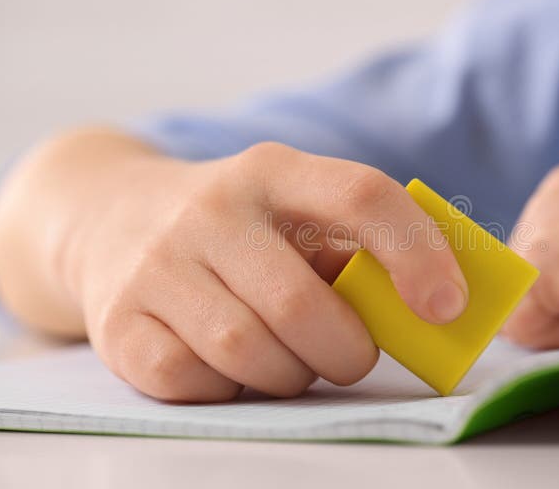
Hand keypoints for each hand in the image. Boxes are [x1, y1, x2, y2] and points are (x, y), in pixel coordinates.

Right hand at [64, 140, 467, 400]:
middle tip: (352, 356)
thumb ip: (356, 247)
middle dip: (346, 352)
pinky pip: (195, 381)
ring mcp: (156, 265)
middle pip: (302, 306)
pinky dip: (230, 388)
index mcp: (273, 170)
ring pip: (248, 351)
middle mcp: (211, 209)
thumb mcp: (293, 208)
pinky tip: (230, 365)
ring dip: (290, 374)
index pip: (361, 196)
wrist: (111, 217)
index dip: (416, 254)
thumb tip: (434, 306)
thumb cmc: (236, 226)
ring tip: (290, 360)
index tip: (446, 307)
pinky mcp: (118, 323)